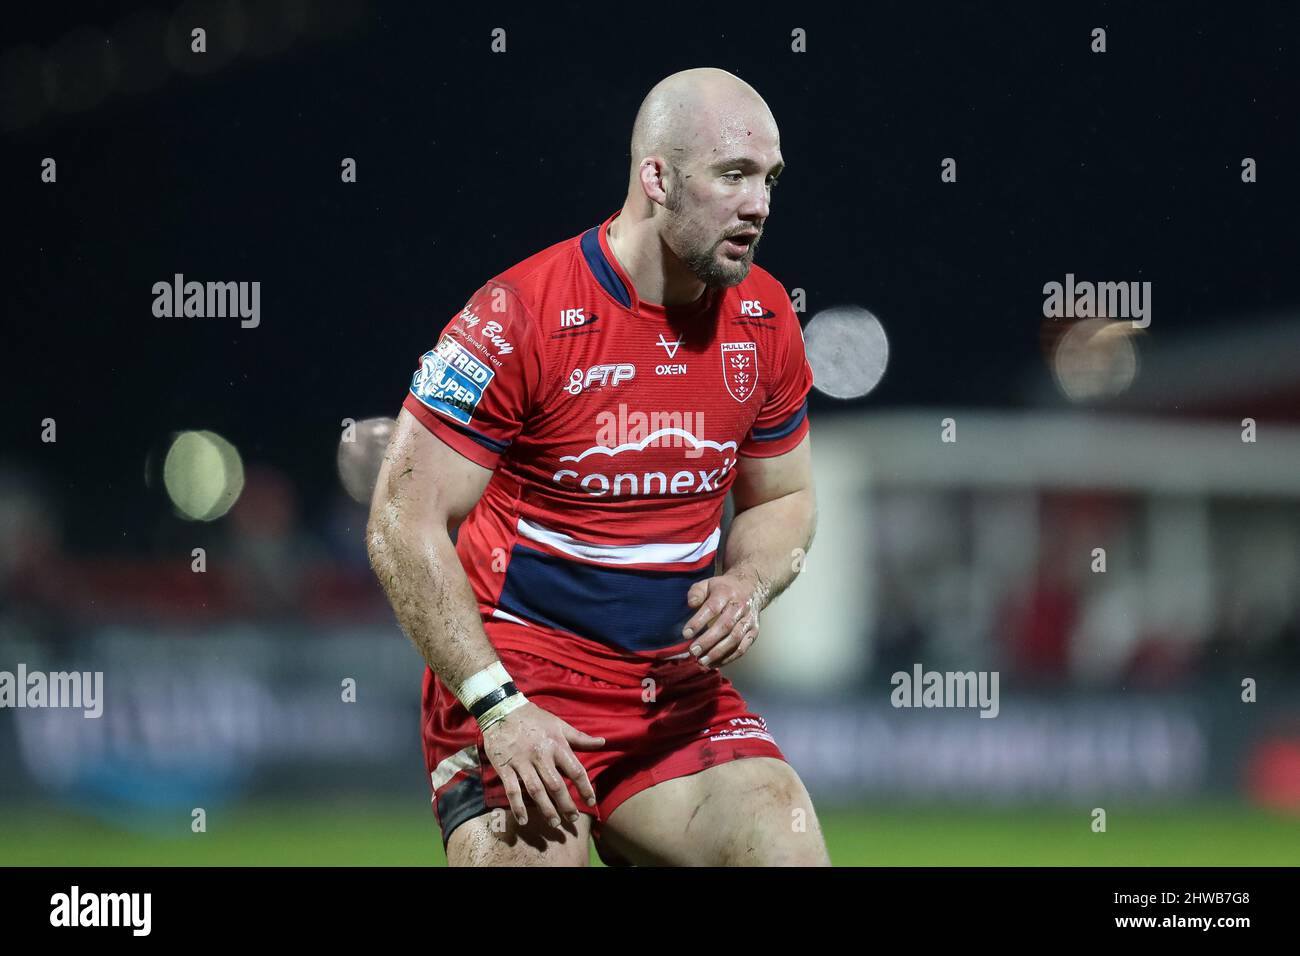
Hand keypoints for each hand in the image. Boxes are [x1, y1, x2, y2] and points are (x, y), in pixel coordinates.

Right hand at [480, 700, 604, 827]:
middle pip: (556, 786)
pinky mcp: (505, 767)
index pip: (576, 770)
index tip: (591, 802)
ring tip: (555, 823)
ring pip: (536, 791)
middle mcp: (541, 755)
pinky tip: (524, 820)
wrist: (501, 709)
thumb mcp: (559, 725)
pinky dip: (518, 807)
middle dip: (566, 805)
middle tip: (573, 820)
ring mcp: (522, 762)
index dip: (585, 788)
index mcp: (556, 744)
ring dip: (546, 809)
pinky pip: (512, 791)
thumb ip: (580, 738)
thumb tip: (602, 742)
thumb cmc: (534, 718)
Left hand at [682, 567, 765, 668]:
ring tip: (702, 661)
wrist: (751, 587)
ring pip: (735, 639)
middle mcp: (740, 607)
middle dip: (708, 641)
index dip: (698, 621)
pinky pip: (742, 648)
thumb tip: (691, 604)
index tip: (686, 634)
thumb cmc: (723, 589)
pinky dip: (728, 658)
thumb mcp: (707, 584)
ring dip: (718, 653)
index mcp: (726, 593)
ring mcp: (748, 620)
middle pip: (725, 626)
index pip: (712, 608)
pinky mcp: (754, 632)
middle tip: (693, 651)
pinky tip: (714, 663)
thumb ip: (696, 592)